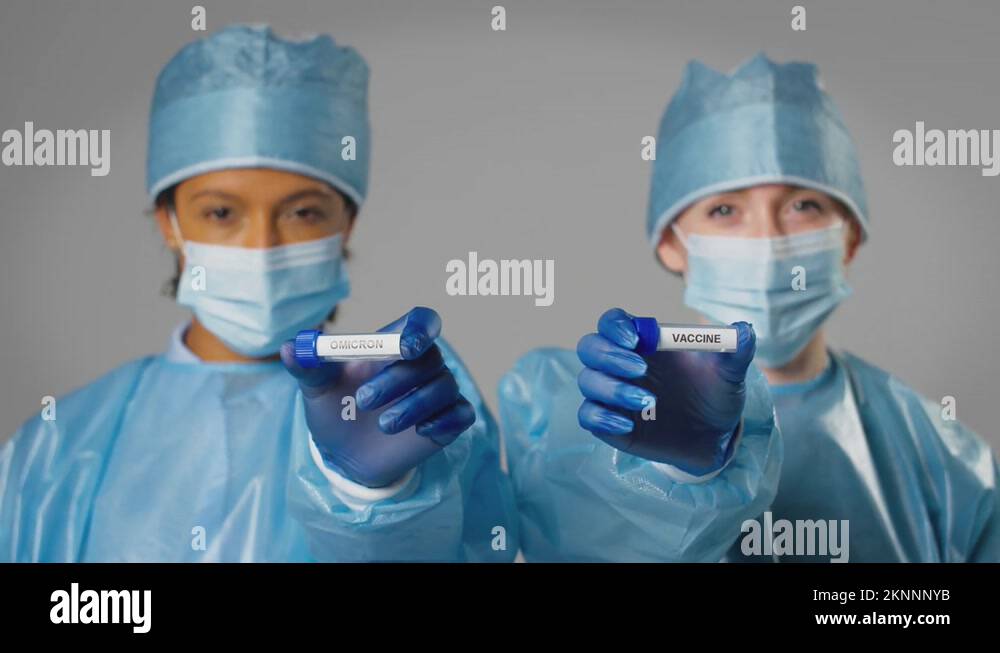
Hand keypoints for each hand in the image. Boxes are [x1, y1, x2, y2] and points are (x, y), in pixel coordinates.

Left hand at [280, 307, 475, 487]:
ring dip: (414, 405)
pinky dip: (443, 421)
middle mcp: (420, 366)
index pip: (422, 322)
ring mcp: (437, 394)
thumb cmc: (335, 412)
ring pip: (444, 387)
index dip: (420, 329)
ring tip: (383, 426)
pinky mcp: (448, 422)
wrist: (346, 457)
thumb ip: (307, 367)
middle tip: (365, 401)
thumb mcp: (316, 389)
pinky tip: (420, 432)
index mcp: (392, 348)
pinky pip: (462, 414)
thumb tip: (290, 348)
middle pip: (430, 358)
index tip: (405, 347)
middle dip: (399, 379)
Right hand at [576, 308, 754, 476]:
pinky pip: (587, 416)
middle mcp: (621, 365)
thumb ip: (735, 350)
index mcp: (644, 343)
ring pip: (588, 382)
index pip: (612, 322)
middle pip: (590, 347)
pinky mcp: (611, 424)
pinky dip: (601, 418)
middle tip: (640, 370)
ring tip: (647, 402)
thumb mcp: (729, 373)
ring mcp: (612, 394)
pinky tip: (626, 424)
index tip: (635, 339)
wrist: (715, 437)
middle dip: (608, 356)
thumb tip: (744, 331)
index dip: (615, 326)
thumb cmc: (715, 395)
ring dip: (611, 389)